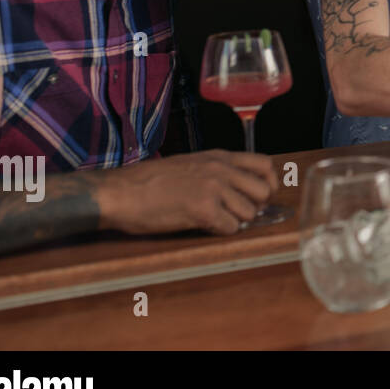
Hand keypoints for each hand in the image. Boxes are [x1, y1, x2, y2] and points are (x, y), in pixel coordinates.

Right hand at [96, 150, 277, 235]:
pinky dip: (221, 231)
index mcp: (220, 157)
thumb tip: (241, 191)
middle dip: (256, 206)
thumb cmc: (149, 181)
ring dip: (236, 221)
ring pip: (249, 212)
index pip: (265, 164)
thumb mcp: (191, 164)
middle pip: (264, 191)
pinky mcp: (204, 209)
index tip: (259, 197)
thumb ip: (218, 172)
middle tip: (237, 213)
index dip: (267, 184)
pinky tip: (204, 227)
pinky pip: (231, 227)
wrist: (121, 192)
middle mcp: (222, 169)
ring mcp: (214, 188)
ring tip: (215, 220)